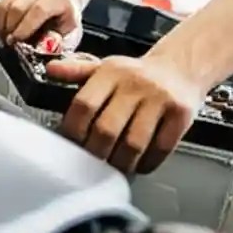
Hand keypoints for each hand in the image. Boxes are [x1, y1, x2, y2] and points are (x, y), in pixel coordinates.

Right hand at [0, 0, 80, 48]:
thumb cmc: (65, 19)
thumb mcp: (70, 34)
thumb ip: (57, 43)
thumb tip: (42, 49)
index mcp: (58, 1)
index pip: (38, 10)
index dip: (25, 27)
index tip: (17, 42)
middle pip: (17, 7)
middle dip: (10, 28)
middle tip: (9, 44)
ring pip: (4, 5)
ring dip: (1, 25)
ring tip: (4, 38)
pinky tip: (1, 30)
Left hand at [46, 55, 205, 174]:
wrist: (181, 67)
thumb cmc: (136, 75)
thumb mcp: (105, 67)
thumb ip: (77, 71)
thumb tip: (51, 69)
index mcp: (111, 71)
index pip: (84, 104)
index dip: (74, 130)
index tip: (72, 144)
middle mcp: (135, 83)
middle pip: (106, 129)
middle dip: (97, 152)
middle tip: (94, 161)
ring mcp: (160, 98)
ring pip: (133, 144)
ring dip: (122, 163)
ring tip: (116, 165)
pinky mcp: (181, 114)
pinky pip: (161, 149)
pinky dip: (147, 163)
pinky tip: (140, 163)